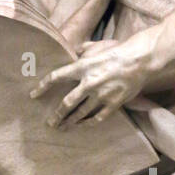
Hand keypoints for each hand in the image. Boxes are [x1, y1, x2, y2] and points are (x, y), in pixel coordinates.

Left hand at [31, 36, 152, 126]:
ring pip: (81, 113)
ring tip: (63, 127)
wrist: (140, 60)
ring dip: (70, 121)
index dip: (43, 86)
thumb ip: (83, 50)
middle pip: (67, 103)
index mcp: (82, 67)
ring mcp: (101, 95)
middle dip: (56, 115)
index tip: (34, 94)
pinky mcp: (113, 104)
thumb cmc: (118, 51)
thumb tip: (75, 51)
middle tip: (50, 123)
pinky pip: (98, 117)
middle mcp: (89, 83)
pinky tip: (82, 125)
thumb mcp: (97, 47)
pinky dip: (88, 123)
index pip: (56, 77)